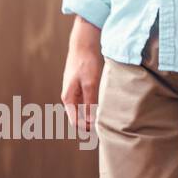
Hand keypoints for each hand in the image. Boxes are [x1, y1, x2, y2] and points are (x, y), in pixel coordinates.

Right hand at [61, 16, 103, 132]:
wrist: (83, 45)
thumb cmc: (85, 63)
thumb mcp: (90, 83)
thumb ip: (89, 102)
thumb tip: (90, 120)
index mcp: (68, 98)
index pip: (75, 122)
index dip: (87, 129)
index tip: (101, 132)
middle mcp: (70, 97)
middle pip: (79, 117)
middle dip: (90, 124)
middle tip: (108, 129)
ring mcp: (75, 91)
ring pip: (83, 110)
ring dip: (92, 116)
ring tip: (109, 120)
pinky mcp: (82, 86)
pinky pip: (87, 101)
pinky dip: (94, 106)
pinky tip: (106, 107)